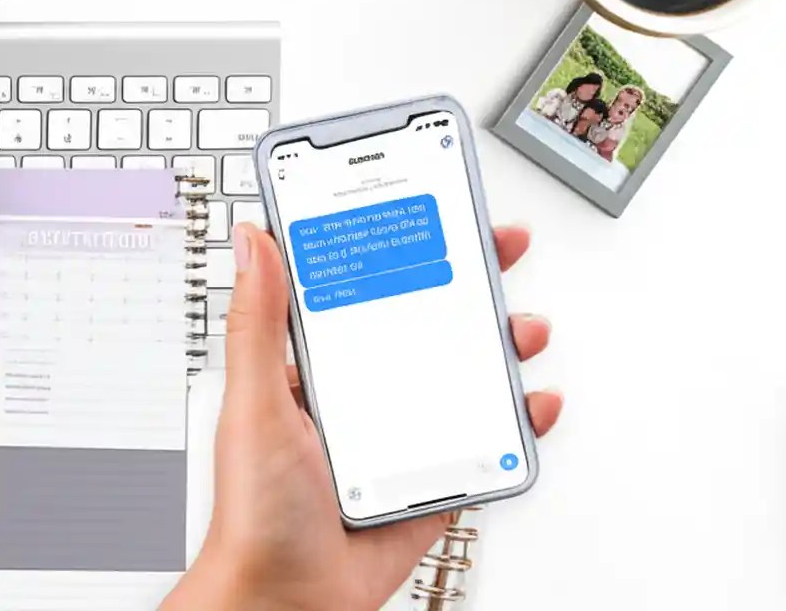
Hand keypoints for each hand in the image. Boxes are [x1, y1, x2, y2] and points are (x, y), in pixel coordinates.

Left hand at [163, 224, 562, 610]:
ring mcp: (397, 437)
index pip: (361, 291)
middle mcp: (358, 395)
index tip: (427, 214)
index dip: (398, 250)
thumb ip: (259, 322)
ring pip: (460, 376)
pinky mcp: (429, 480)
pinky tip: (532, 405)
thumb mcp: (255, 403)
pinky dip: (516, 422)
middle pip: (421, 324)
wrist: (287, 602)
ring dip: (499, 346)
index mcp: (313, 368)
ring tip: (521, 329)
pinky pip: (482, 443)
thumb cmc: (256, 512)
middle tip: (497, 252)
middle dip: (465, 286)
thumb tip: (253, 241)